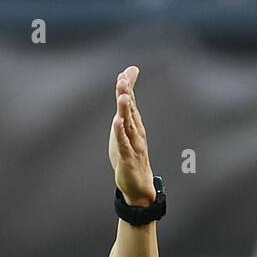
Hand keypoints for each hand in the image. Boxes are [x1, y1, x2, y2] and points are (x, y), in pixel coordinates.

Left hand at [109, 66, 155, 206]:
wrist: (138, 185)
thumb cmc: (130, 156)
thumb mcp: (124, 132)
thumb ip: (124, 113)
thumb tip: (124, 94)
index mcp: (134, 125)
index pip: (131, 103)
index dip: (128, 88)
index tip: (126, 72)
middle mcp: (136, 132)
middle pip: (130, 110)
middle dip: (127, 94)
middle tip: (123, 78)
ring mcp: (133, 144)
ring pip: (128, 124)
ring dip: (125, 110)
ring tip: (123, 96)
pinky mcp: (127, 157)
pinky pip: (124, 143)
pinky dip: (120, 133)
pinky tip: (118, 122)